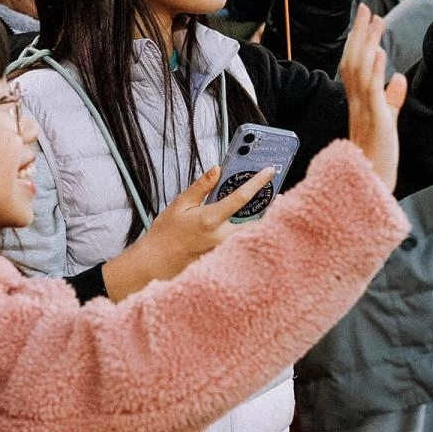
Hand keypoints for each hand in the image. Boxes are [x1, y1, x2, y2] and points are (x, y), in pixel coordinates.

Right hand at [102, 163, 274, 300]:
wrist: (156, 262)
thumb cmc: (166, 233)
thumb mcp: (180, 204)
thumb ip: (202, 186)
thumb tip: (217, 169)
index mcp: (210, 220)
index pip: (241, 198)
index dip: (257, 182)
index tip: (269, 170)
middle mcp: (221, 236)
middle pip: (257, 220)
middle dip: (270, 205)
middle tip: (276, 192)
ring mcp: (224, 249)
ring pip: (252, 232)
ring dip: (262, 218)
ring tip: (269, 204)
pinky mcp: (223, 257)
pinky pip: (244, 242)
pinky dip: (251, 230)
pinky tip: (252, 221)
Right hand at [338, 5, 406, 189]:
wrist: (372, 183)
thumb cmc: (379, 157)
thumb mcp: (388, 121)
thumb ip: (392, 98)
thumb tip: (399, 77)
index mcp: (359, 102)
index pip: (355, 65)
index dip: (359, 41)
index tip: (366, 20)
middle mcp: (357, 102)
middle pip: (353, 60)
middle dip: (359, 33)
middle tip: (366, 8)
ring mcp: (364, 110)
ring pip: (359, 69)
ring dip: (366, 43)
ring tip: (374, 20)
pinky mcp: (376, 120)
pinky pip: (371, 90)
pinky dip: (373, 69)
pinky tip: (379, 52)